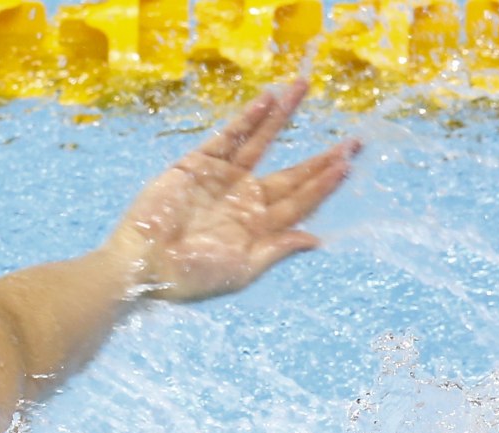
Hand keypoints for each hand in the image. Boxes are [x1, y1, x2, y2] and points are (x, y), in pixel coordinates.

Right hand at [106, 80, 360, 303]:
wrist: (145, 265)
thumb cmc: (190, 277)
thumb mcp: (241, 269)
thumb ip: (276, 249)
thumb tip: (316, 239)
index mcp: (258, 229)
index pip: (300, 202)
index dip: (324, 184)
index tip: (348, 165)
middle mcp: (244, 201)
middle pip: (291, 174)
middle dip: (321, 158)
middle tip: (353, 140)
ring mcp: (222, 180)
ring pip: (261, 143)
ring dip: (282, 118)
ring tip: (302, 89)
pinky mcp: (197, 164)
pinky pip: (227, 137)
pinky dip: (246, 119)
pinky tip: (267, 102)